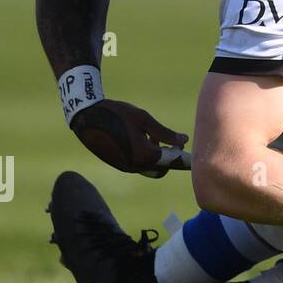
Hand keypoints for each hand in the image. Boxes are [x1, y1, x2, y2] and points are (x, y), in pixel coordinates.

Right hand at [70, 99, 188, 177]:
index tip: (196, 157)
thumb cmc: (117, 114)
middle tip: (174, 144)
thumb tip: (184, 141)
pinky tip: (142, 139)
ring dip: (157, 158)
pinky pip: (137, 165)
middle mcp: (134, 166)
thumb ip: (165, 133)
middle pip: (162, 169)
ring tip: (155, 138)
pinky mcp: (117, 164)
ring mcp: (124, 166)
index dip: (185, 158)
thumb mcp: (144, 119)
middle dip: (171, 160)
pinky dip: (145, 157)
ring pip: (149, 168)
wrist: (86, 117)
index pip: (172, 161)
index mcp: (144, 155)